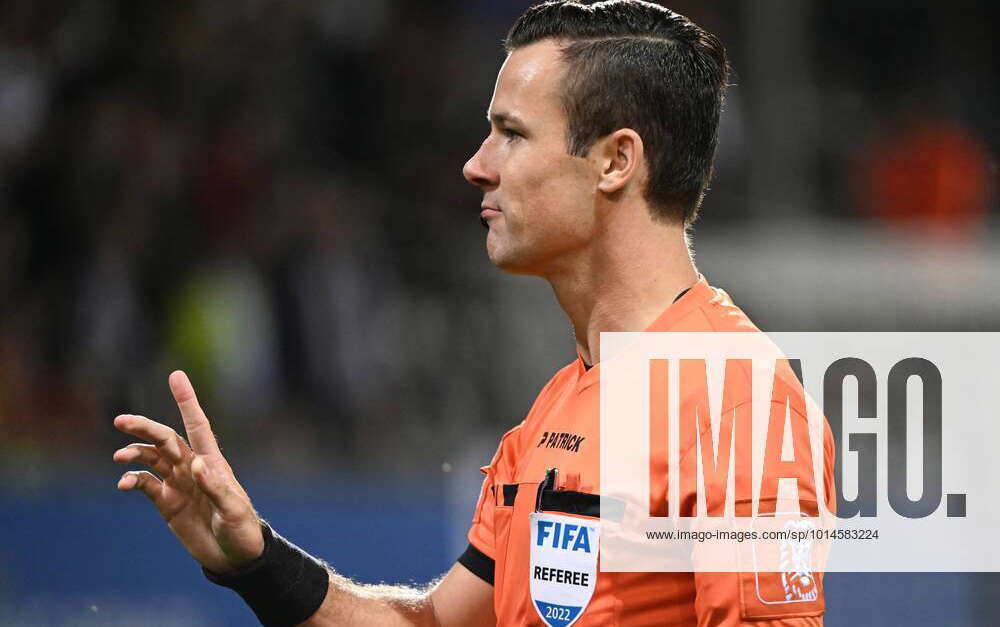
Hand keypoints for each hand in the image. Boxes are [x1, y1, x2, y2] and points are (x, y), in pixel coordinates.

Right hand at [113, 370, 264, 573]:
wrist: (234, 558)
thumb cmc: (241, 530)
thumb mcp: (233, 510)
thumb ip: (216, 487)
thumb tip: (197, 464)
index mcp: (213, 462)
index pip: (198, 425)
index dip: (187, 401)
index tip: (176, 376)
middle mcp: (192, 467)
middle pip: (165, 439)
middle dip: (144, 427)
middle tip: (120, 421)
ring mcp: (178, 484)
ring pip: (151, 459)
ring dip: (135, 454)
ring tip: (120, 457)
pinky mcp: (167, 503)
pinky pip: (145, 485)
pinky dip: (132, 481)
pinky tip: (123, 484)